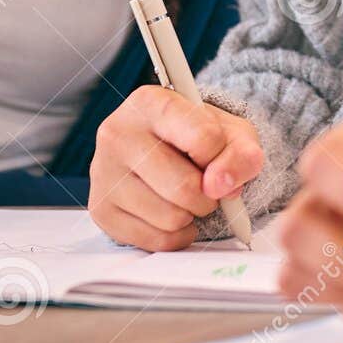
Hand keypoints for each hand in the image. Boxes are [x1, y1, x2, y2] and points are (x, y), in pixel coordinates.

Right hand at [88, 84, 264, 249]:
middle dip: (209, 195)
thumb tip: (221, 186)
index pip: (204, 139)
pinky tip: (170, 212)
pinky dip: (176, 234)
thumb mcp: (232, 133)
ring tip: (184, 195)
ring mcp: (103, 173)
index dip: (221, 158)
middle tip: (205, 184)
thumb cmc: (200, 137)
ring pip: (170, 218)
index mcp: (150, 102)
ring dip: (192, 215)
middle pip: (185, 187)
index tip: (215, 156)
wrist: (168, 150)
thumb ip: (242, 153)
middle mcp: (117, 133)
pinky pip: (156, 240)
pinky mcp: (100, 210)